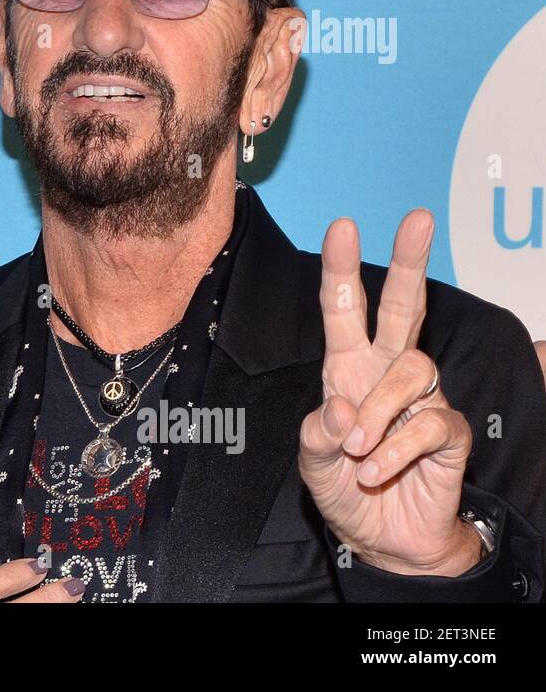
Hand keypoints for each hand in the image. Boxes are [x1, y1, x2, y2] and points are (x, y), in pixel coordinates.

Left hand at [299, 209, 481, 576]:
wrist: (381, 540)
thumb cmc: (344, 489)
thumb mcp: (312, 460)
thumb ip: (319, 433)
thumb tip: (341, 407)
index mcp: (347, 368)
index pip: (344, 310)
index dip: (342, 269)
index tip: (343, 225)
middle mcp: (386, 373)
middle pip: (405, 308)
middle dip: (410, 263)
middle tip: (417, 220)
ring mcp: (421, 400)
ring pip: (412, 368)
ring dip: (378, 410)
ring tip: (358, 452)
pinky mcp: (448, 432)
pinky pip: (428, 423)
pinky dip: (395, 449)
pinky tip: (377, 470)